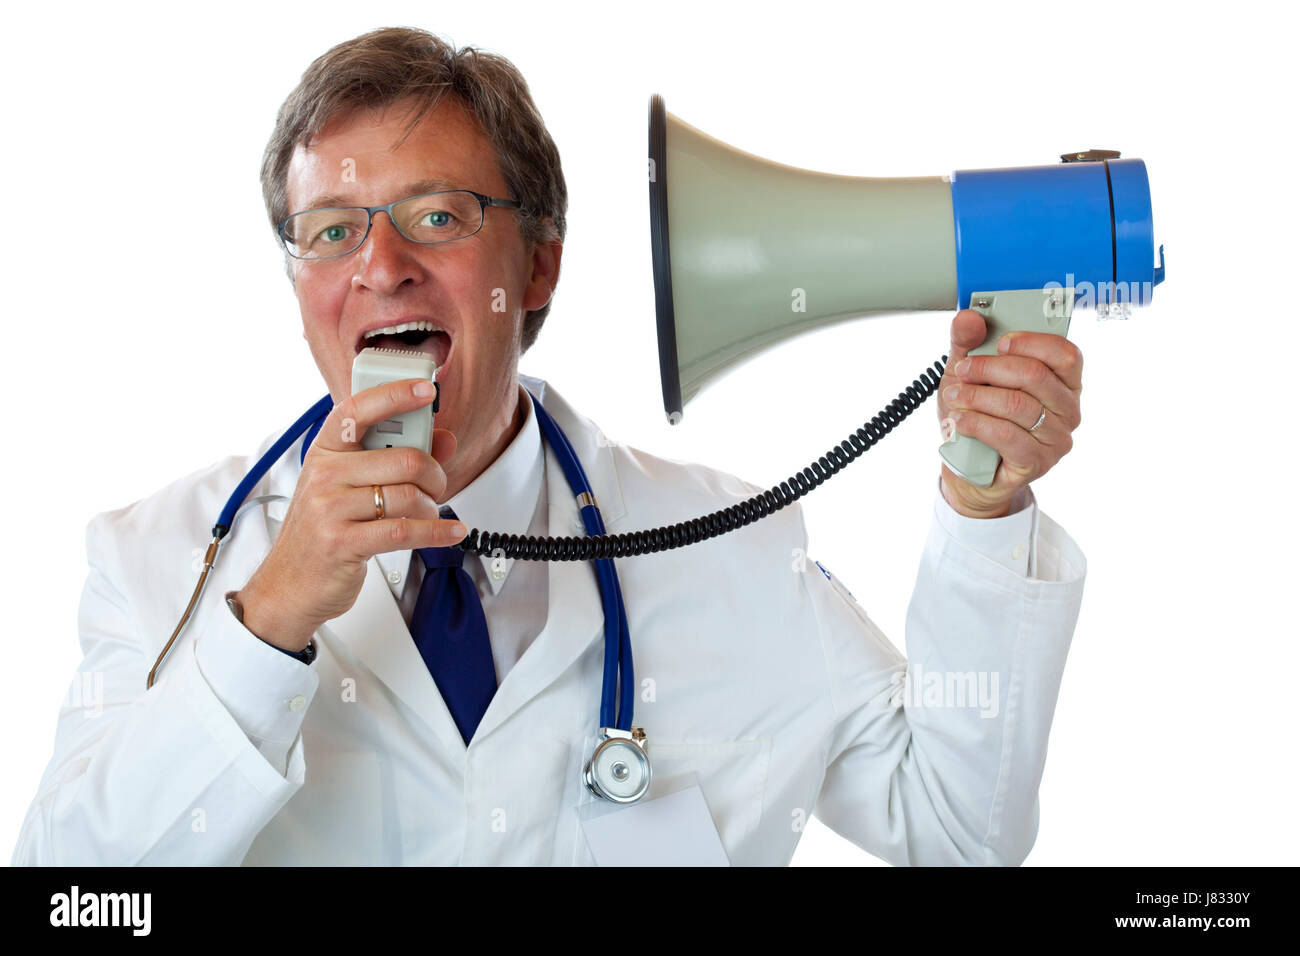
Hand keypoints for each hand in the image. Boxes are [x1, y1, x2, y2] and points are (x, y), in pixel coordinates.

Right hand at [237, 379, 464, 650]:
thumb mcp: (350, 488)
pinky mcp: (342, 543)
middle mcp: (324, 475)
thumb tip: (443, 438)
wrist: (288, 586)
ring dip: (432, 508)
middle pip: (404, 460)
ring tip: (430, 515)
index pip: (357, 409)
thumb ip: (396, 459)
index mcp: (324, 453)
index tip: (425, 390)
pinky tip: (451, 533)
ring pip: (409, 496)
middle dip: (435, 474)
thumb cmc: (323, 532)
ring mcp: (330, 509)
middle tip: (438, 486)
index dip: (394, 395)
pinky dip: (437, 532)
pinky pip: (405, 531)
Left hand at [937, 309, 1082, 518]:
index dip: (1031, 342)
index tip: (999, 341)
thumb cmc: (978, 417)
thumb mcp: (968, 375)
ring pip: (1018, 405)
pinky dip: (977, 423)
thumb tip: (969, 317)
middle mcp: (1067, 409)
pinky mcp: (1037, 462)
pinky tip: (960, 420)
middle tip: (963, 371)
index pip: (1065, 353)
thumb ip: (968, 343)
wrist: (969, 467)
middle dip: (990, 369)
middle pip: (1035, 376)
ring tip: (955, 396)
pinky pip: (1007, 435)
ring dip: (977, 397)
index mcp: (1062, 381)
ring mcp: (1056, 438)